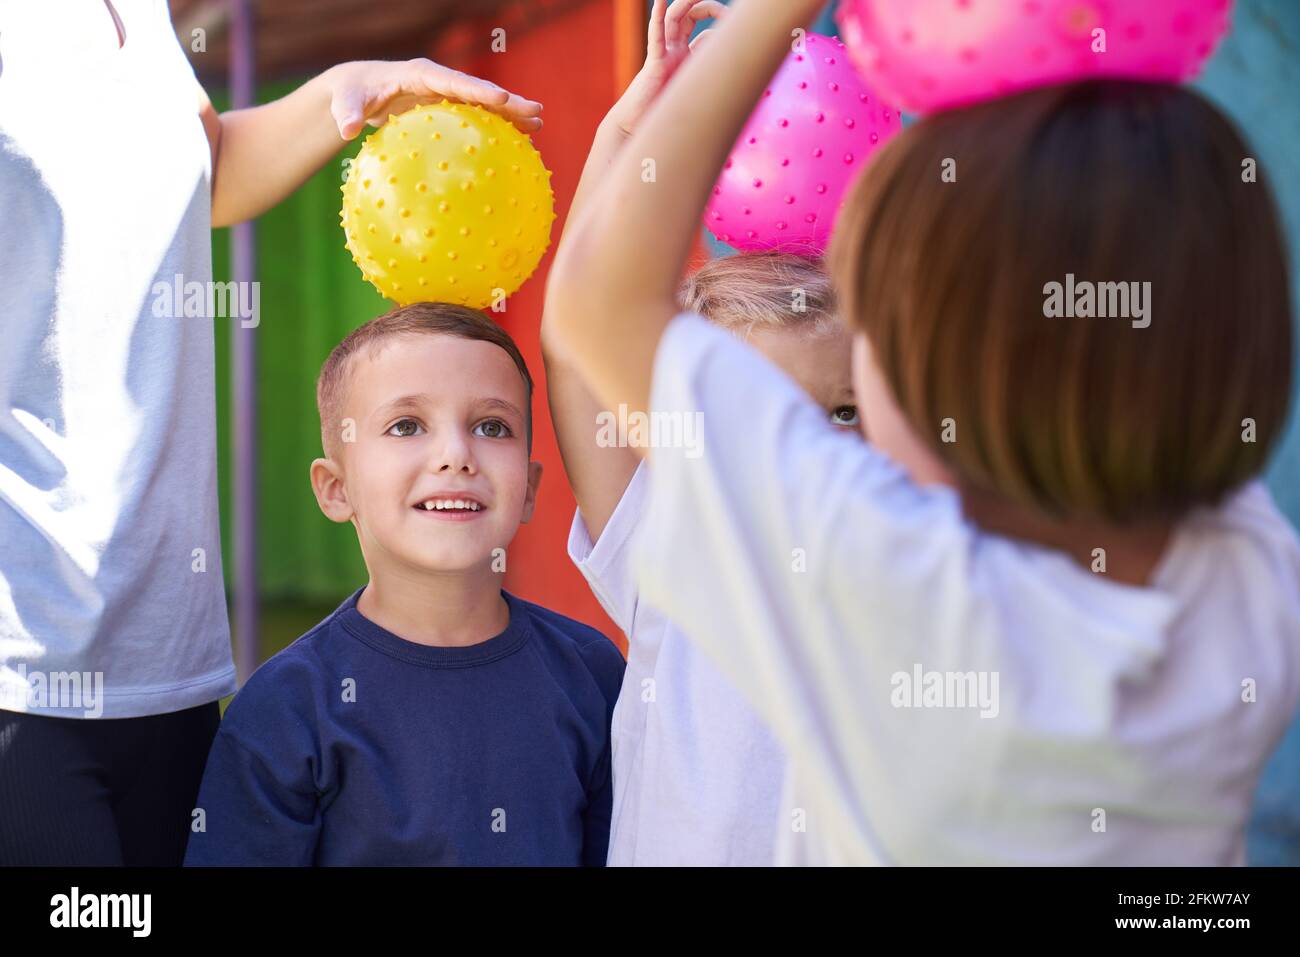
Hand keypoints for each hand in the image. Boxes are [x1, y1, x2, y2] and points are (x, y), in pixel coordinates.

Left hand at [325, 58, 542, 139]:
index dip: (478, 90)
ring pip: (484, 104)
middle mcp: (439, 82)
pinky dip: (496, 129)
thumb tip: (347, 130)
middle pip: (479, 91)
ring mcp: (446, 97)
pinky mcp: (447, 111)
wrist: (357, 90)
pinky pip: (476, 119)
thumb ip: (348, 113)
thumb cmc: (351, 94)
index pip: (454, 82)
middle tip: (536, 111)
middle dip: (508, 100)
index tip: (502, 99)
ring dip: (511, 114)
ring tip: (539, 126)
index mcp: (420, 75)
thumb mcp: (347, 101)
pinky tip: (516, 148)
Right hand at [607, 0, 727, 136]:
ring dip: (685, 2)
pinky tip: (660, 1)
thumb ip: (712, 89)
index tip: (736, 29)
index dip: (721, 29)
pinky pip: (655, 36)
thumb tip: (740, 93)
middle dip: (708, 7)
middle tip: (727, 12)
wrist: (641, 128)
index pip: (707, 32)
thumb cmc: (666, 116)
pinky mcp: (654, 62)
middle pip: (691, 17)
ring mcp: (664, 54)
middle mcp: (675, 50)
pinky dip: (656, 17)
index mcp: (687, 57)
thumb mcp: (697, 97)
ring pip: (674, 18)